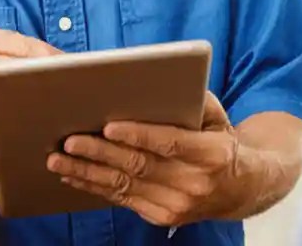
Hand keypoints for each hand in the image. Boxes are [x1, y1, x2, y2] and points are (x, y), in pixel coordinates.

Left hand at [47, 92, 245, 227]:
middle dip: (100, 154)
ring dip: (87, 173)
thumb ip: (192, 102)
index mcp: (211, 154)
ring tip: (58, 161)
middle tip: (69, 141)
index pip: (169, 143)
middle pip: (139, 166)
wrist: (243, 189)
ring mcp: (176, 205)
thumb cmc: (222, 143)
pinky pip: (122, 199)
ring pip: (124, 186)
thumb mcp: (218, 117)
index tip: (108, 126)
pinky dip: (95, 187)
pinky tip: (73, 176)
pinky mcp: (161, 216)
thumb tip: (154, 86)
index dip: (137, 135)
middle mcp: (193, 184)